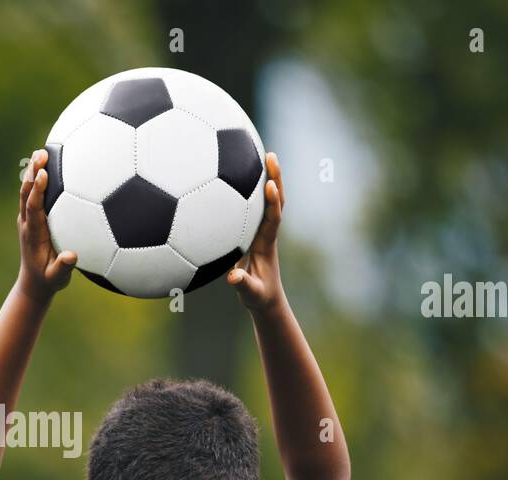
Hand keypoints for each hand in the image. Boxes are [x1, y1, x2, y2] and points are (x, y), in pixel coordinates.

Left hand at [17, 149, 76, 300]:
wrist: (33, 283)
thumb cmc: (49, 280)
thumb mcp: (58, 278)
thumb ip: (64, 268)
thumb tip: (72, 256)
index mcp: (34, 234)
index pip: (33, 207)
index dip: (38, 190)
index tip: (44, 173)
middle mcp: (27, 223)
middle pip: (26, 193)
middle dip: (33, 173)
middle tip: (42, 153)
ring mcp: (27, 220)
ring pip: (27, 192)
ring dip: (33, 172)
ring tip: (42, 151)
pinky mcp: (31, 218)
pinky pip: (32, 195)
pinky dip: (38, 179)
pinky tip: (49, 165)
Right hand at [227, 152, 284, 312]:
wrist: (266, 298)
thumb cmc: (258, 296)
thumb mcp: (250, 294)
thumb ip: (242, 285)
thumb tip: (232, 278)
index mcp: (267, 244)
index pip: (272, 219)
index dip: (273, 202)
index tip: (270, 185)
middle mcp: (267, 232)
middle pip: (275, 200)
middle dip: (275, 178)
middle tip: (270, 155)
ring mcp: (262, 230)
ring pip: (265, 200)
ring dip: (266, 177)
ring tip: (261, 153)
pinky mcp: (254, 231)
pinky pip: (253, 205)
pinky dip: (250, 188)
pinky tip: (240, 173)